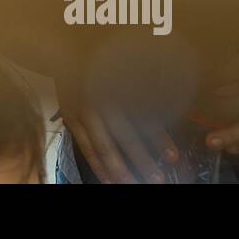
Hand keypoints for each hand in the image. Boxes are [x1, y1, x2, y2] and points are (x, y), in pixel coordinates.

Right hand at [58, 71, 179, 183]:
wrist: (65, 54)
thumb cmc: (103, 65)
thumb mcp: (125, 68)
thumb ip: (145, 86)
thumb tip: (172, 104)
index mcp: (118, 87)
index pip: (142, 117)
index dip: (158, 138)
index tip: (173, 156)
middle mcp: (101, 101)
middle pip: (124, 136)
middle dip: (142, 160)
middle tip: (158, 179)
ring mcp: (84, 112)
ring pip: (103, 147)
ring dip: (119, 170)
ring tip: (133, 184)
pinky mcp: (72, 120)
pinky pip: (86, 148)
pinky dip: (98, 167)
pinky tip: (109, 181)